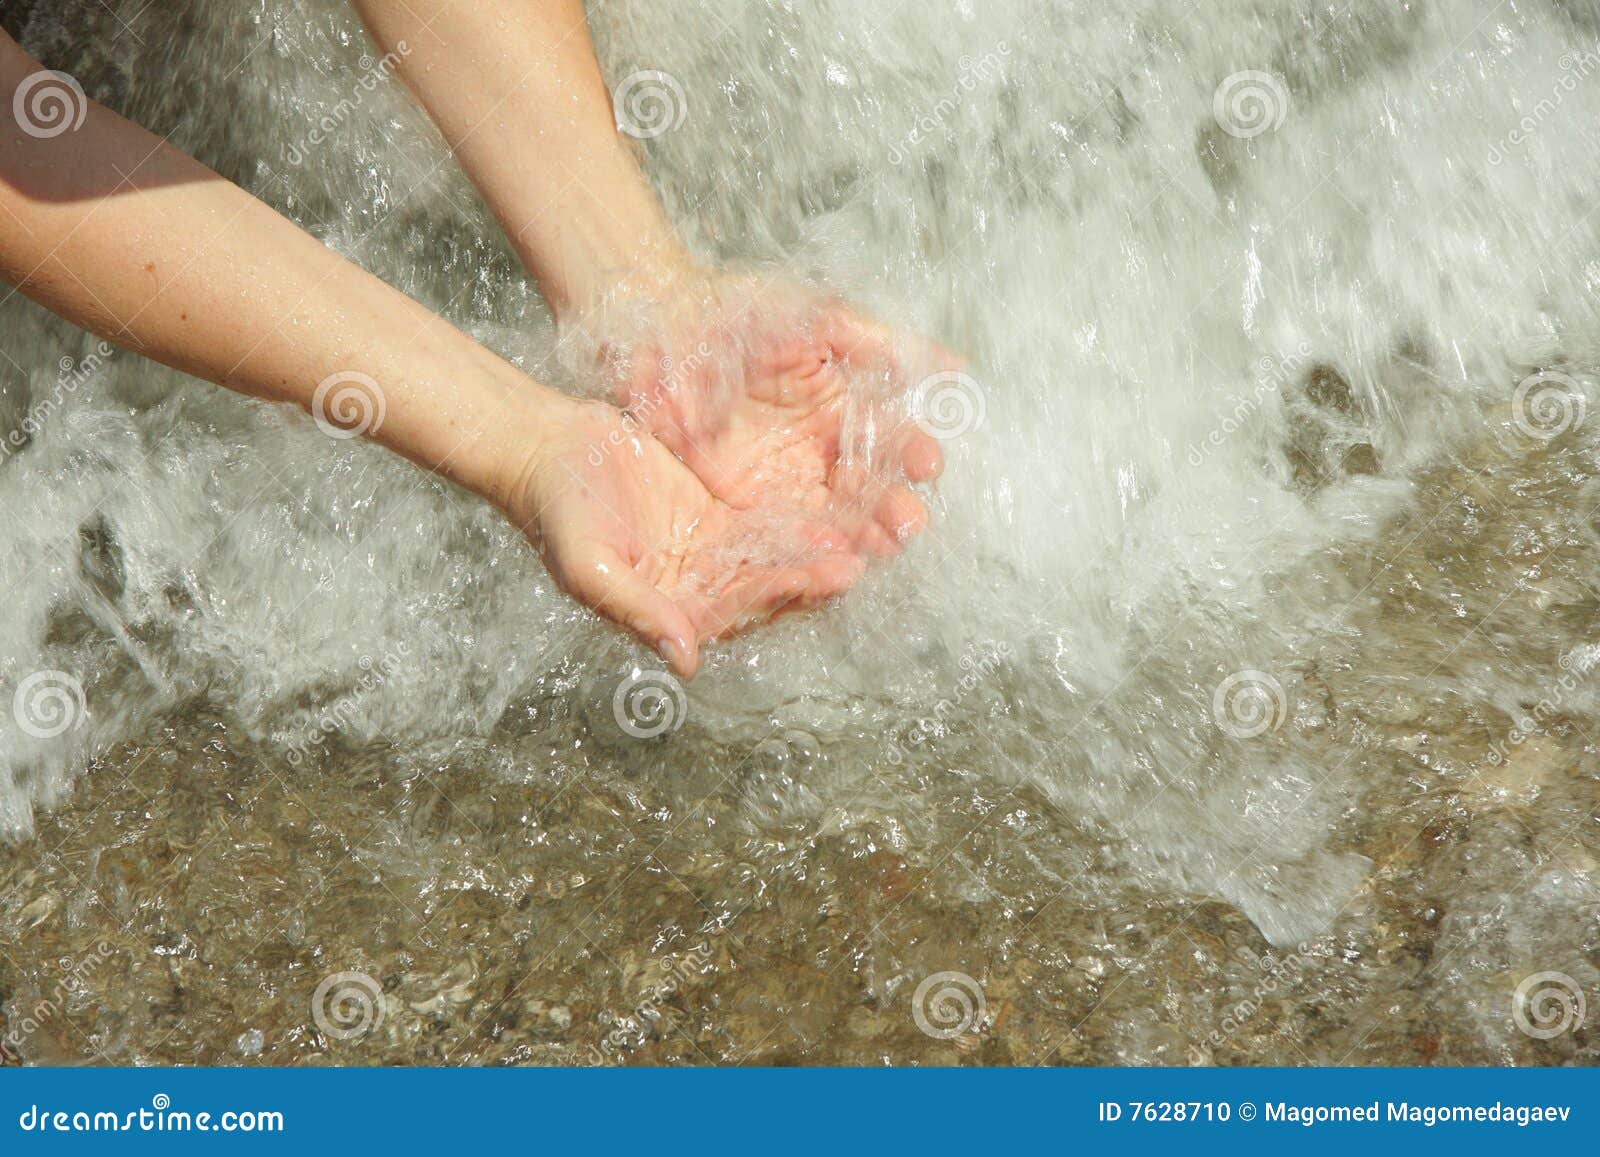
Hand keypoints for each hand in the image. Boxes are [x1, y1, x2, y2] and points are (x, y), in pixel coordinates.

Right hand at [502, 399, 871, 678]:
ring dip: (811, 554)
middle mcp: (692, 589)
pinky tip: (832, 514)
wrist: (546, 450)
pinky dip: (796, 523)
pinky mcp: (714, 516)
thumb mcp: (590, 566)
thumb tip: (684, 661)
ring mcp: (706, 553)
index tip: (819, 579)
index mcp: (665, 612)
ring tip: (857, 542)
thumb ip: (637, 612)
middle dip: (809, 579)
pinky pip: (763, 525)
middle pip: (762, 590)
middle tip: (854, 564)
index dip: (777, 595)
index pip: (733, 612)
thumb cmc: (555, 511)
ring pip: (770, 559)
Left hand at [586, 275, 960, 559]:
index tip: (929, 464)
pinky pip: (783, 529)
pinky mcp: (744, 502)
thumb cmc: (735, 310)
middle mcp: (819, 447)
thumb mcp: (813, 319)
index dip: (911, 451)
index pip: (889, 436)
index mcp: (842, 402)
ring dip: (861, 533)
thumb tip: (956, 366)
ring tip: (881, 548)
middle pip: (868, 487)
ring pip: (835, 515)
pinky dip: (808, 544)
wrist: (654, 325)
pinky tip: (829, 555)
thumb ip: (877, 344)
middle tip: (909, 523)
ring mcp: (783, 477)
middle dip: (892, 505)